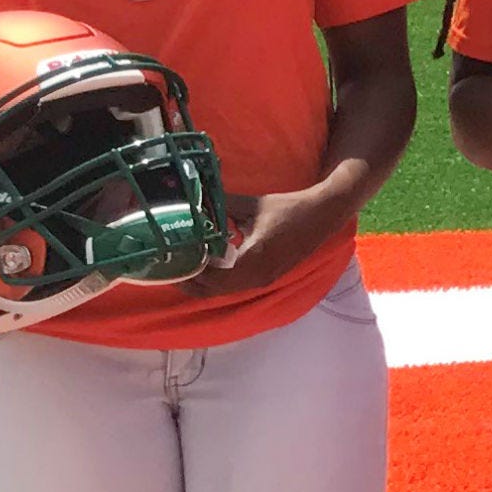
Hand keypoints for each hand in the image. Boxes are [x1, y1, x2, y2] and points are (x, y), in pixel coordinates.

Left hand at [182, 181, 352, 297]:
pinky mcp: (266, 277)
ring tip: (183, 267)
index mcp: (254, 258)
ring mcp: (263, 279)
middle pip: (214, 289)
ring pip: (224, 290)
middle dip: (191, 281)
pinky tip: (207, 265)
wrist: (322, 216)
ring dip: (204, 282)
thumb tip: (194, 201)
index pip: (212, 276)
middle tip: (169, 268)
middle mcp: (257, 275)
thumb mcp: (252, 204)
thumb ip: (222, 204)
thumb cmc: (289, 209)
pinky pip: (235, 285)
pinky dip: (218, 280)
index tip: (170, 260)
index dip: (189, 271)